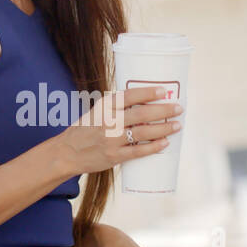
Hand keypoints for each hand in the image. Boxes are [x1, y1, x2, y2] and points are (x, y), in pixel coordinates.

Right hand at [54, 86, 182, 174]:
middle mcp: (108, 122)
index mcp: (104, 107)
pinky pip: (138, 151)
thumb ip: (116, 107)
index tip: (163, 90)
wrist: (67, 153)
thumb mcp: (97, 112)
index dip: (147, 92)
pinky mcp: (114, 156)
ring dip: (163, 128)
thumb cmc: (85, 130)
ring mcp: (111, 140)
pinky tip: (165, 143)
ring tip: (177, 125)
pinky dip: (153, 147)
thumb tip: (146, 102)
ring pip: (142, 132)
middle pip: (140, 114)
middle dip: (162, 110)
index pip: (129, 96)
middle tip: (178, 108)